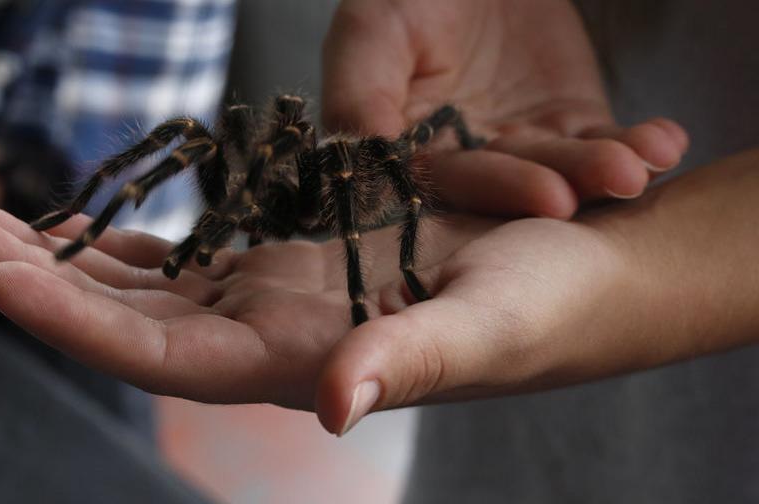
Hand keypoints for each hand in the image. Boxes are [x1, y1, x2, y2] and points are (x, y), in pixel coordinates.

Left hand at [0, 207, 652, 434]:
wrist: (580, 274)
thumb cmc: (547, 306)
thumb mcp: (483, 329)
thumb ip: (406, 362)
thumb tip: (337, 405)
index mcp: (302, 363)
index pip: (161, 353)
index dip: (71, 321)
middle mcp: (271, 337)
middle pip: (126, 318)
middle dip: (34, 280)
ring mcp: (274, 292)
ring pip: (144, 282)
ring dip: (63, 254)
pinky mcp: (289, 250)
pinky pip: (188, 247)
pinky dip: (128, 233)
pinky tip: (83, 215)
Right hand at [323, 0, 688, 216]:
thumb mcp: (372, 29)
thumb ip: (358, 92)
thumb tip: (364, 158)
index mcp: (405, 149)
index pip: (449, 182)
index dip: (497, 189)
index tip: (549, 196)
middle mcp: (461, 158)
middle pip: (513, 183)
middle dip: (564, 183)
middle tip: (614, 179)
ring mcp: (518, 145)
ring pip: (563, 168)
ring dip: (605, 169)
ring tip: (644, 163)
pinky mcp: (567, 124)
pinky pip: (604, 141)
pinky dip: (637, 144)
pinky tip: (665, 143)